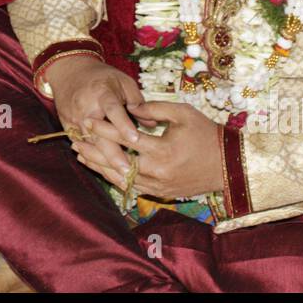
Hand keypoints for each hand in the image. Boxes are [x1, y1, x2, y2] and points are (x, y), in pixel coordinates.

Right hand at [48, 52, 144, 180]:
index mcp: (102, 92)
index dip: (123, 125)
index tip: (135, 140)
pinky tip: (106, 174)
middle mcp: (86, 107)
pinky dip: (93, 160)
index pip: (113, 110)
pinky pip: (82, 147)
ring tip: (121, 179)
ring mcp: (74, 119)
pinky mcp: (68, 127)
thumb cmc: (103, 77)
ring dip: (104, 163)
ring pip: (90, 146)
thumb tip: (152, 124)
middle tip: (128, 172)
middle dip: (113, 155)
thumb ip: (138, 102)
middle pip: (98, 135)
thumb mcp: (123, 81)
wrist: (70, 72)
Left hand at [79, 100, 225, 200]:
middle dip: (93, 151)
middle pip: (115, 163)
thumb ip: (154, 109)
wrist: (229, 165)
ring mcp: (158, 186)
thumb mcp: (183, 113)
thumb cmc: (206, 134)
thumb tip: (129, 108)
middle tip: (74, 140)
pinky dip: (114, 177)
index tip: (87, 119)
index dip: (103, 128)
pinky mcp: (160, 194)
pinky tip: (101, 169)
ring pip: (119, 178)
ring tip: (80, 155)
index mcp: (162, 150)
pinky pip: (131, 187)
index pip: (124, 139)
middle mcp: (156, 172)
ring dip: (98, 166)